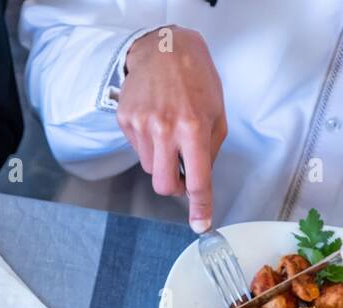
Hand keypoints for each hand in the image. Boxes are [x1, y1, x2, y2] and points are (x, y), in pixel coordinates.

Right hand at [118, 25, 226, 232]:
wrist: (164, 49)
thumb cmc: (195, 78)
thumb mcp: (216, 113)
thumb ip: (210, 150)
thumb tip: (199, 181)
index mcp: (193, 128)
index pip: (197, 180)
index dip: (199, 206)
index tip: (200, 224)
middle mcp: (164, 129)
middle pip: (164, 185)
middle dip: (174, 186)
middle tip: (182, 172)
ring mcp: (141, 125)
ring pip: (150, 169)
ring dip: (161, 161)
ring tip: (168, 132)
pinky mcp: (125, 120)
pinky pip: (137, 149)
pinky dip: (148, 144)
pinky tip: (154, 120)